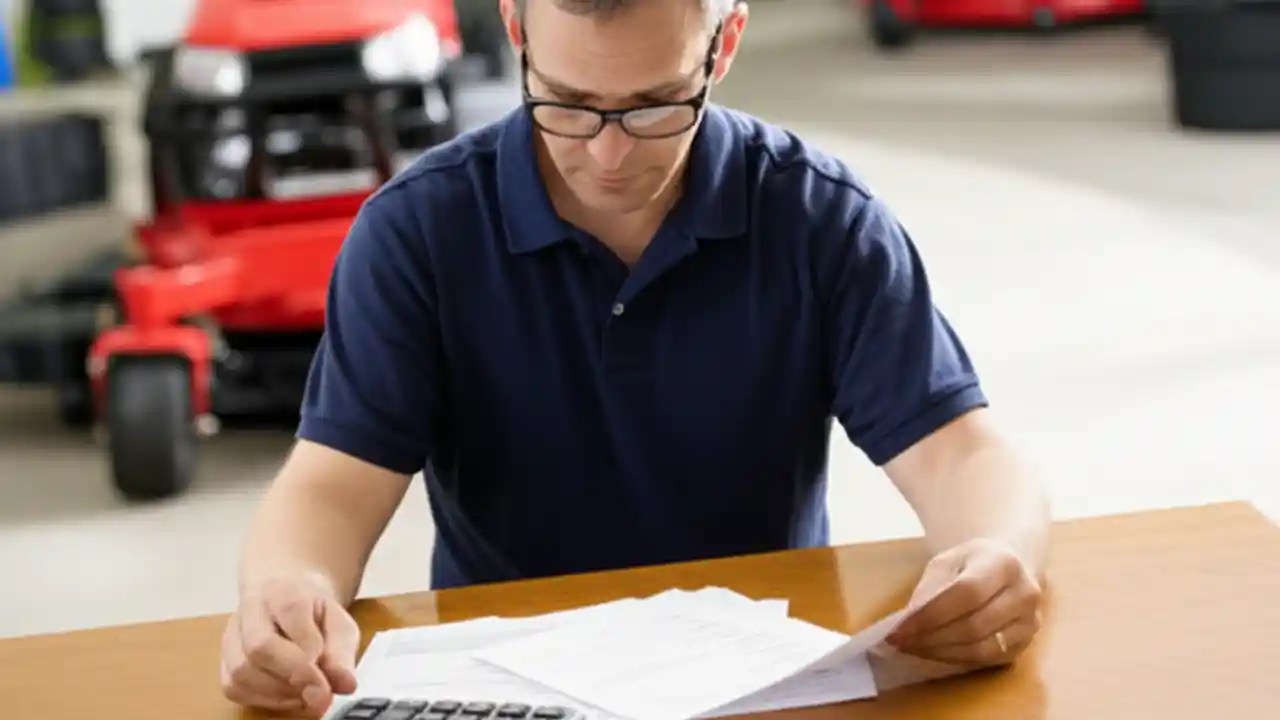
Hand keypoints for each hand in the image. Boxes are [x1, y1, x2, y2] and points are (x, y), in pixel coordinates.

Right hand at [220, 577, 360, 716]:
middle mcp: (250, 610)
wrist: (286, 597)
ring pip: (241, 671)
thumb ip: (342, 654)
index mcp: (284, 591)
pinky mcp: (224, 661)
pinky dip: (264, 700)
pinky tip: (288, 695)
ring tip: (307, 693)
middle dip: (292, 676)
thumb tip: (345, 684)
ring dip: (279, 692)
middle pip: (258, 646)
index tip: (327, 678)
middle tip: (320, 694)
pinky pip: (235, 687)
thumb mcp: (339, 625)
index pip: (291, 613)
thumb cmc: (314, 613)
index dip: (308, 649)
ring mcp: (232, 635)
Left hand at [886, 537, 1042, 667]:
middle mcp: (1024, 594)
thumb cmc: (973, 562)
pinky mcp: (1026, 644)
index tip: (898, 629)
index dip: (931, 615)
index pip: (966, 594)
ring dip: (941, 652)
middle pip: (974, 626)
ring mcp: (1030, 622)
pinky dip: (956, 658)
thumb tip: (908, 623)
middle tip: (901, 642)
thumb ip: (930, 589)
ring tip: (914, 647)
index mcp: (1003, 564)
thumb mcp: (947, 562)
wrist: (1014, 565)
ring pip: (981, 648)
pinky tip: (935, 652)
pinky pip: (987, 659)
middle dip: (931, 638)